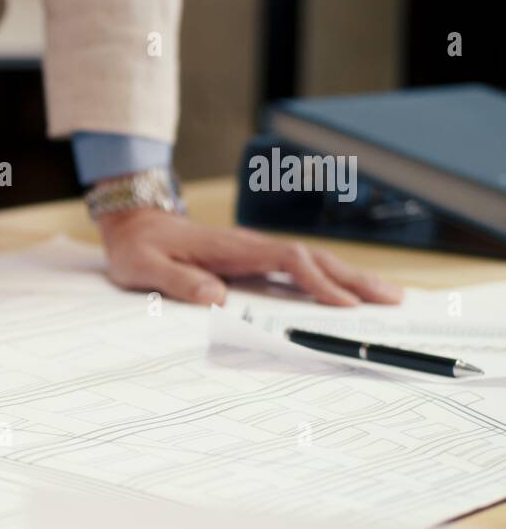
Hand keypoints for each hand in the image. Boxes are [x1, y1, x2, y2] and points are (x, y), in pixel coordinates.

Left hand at [97, 208, 403, 306]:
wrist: (133, 223)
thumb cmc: (139, 247)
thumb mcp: (146, 267)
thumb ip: (177, 281)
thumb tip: (215, 298)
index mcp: (232, 248)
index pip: (288, 260)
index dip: (318, 282)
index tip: (344, 304)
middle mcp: (250, 247)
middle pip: (313, 259)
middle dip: (354, 279)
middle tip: (395, 299)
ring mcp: (254, 253)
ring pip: (311, 262)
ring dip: (349, 279)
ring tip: (388, 297)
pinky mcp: (251, 261)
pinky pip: (297, 270)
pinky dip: (327, 280)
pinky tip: (346, 295)